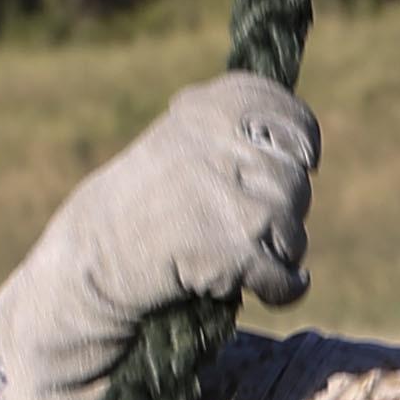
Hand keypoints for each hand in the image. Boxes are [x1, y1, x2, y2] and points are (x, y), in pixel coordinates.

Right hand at [45, 74, 317, 313]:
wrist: (95, 257)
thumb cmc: (142, 201)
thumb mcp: (180, 144)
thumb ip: (234, 132)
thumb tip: (305, 150)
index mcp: (210, 110)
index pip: (291, 119)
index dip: (302, 146)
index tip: (301, 161)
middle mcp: (223, 146)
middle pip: (296, 183)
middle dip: (282, 210)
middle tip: (239, 223)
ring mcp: (231, 199)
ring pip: (293, 231)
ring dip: (276, 251)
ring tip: (235, 252)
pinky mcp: (234, 250)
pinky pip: (283, 276)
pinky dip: (279, 289)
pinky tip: (260, 288)